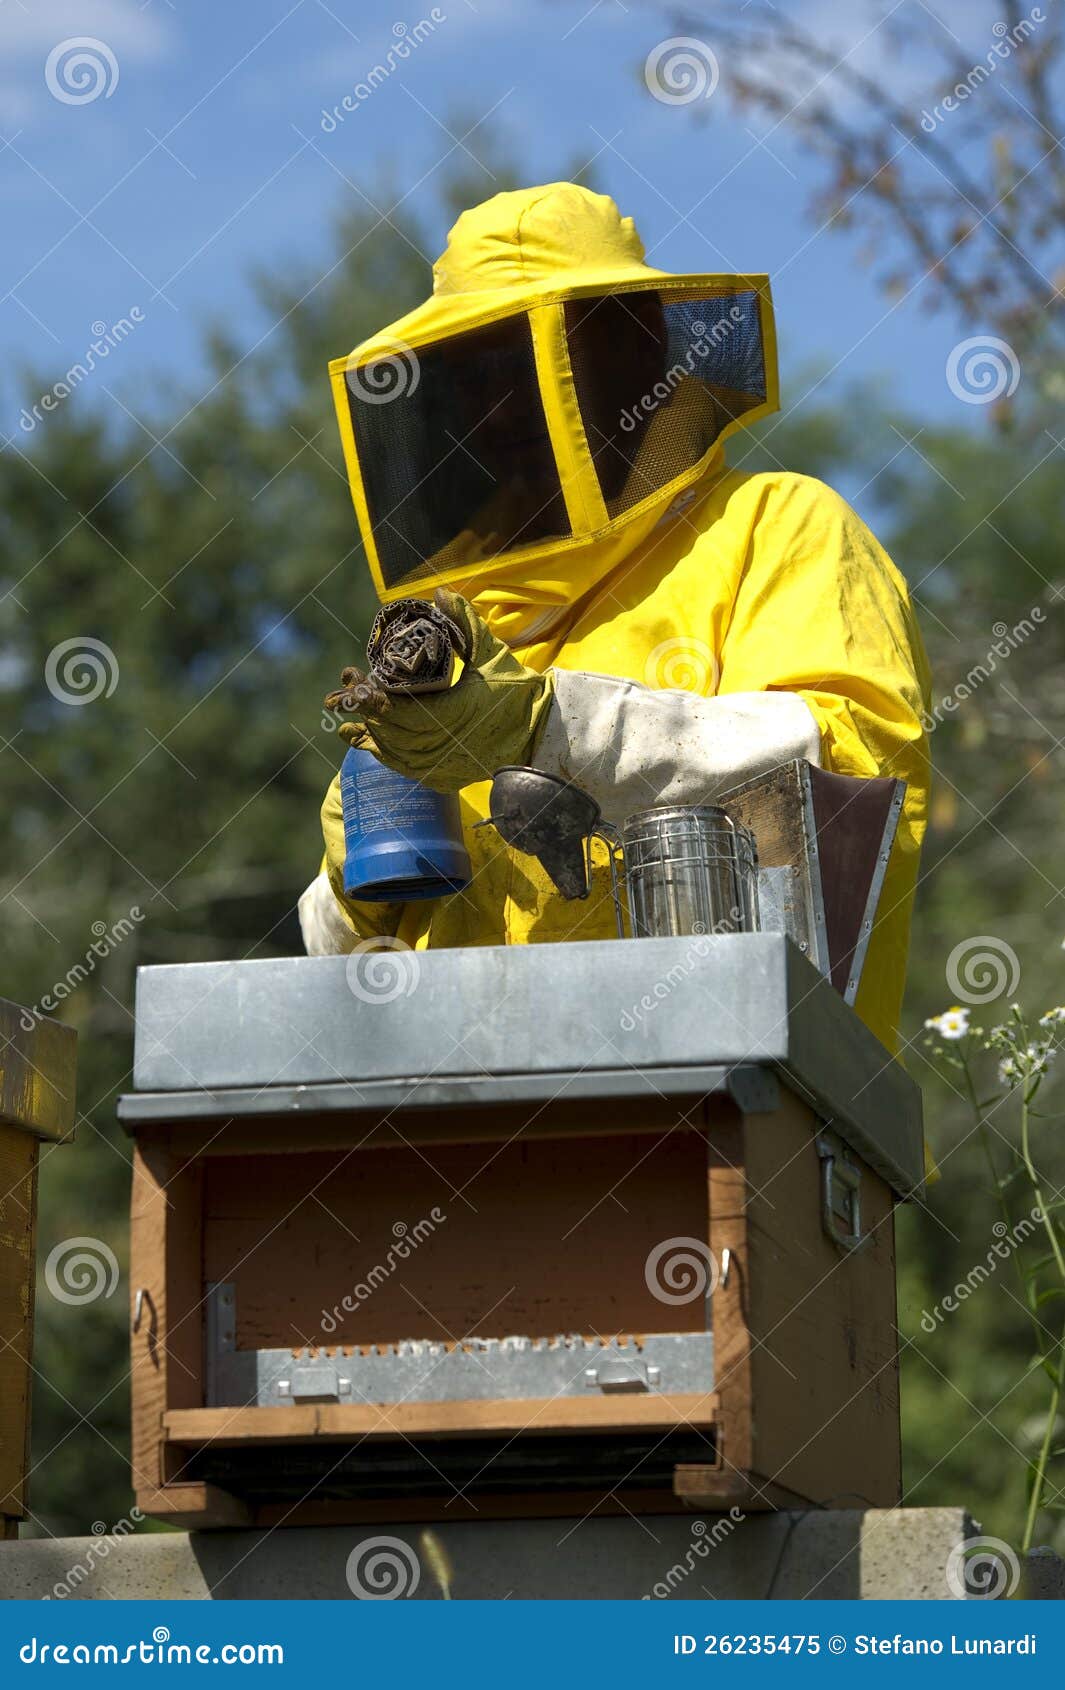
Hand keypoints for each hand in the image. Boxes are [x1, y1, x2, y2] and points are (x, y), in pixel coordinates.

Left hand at [329, 589, 554, 792]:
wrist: (541, 734)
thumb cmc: (517, 692)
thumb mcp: (491, 652)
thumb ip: (464, 621)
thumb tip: (438, 593)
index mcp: (452, 713)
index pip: (399, 710)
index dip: (371, 698)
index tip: (354, 679)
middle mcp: (444, 744)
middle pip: (390, 730)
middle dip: (362, 709)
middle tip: (342, 689)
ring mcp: (443, 765)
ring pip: (393, 752)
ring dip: (368, 734)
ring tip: (345, 718)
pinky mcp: (444, 778)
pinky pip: (405, 769)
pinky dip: (385, 755)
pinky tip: (368, 741)